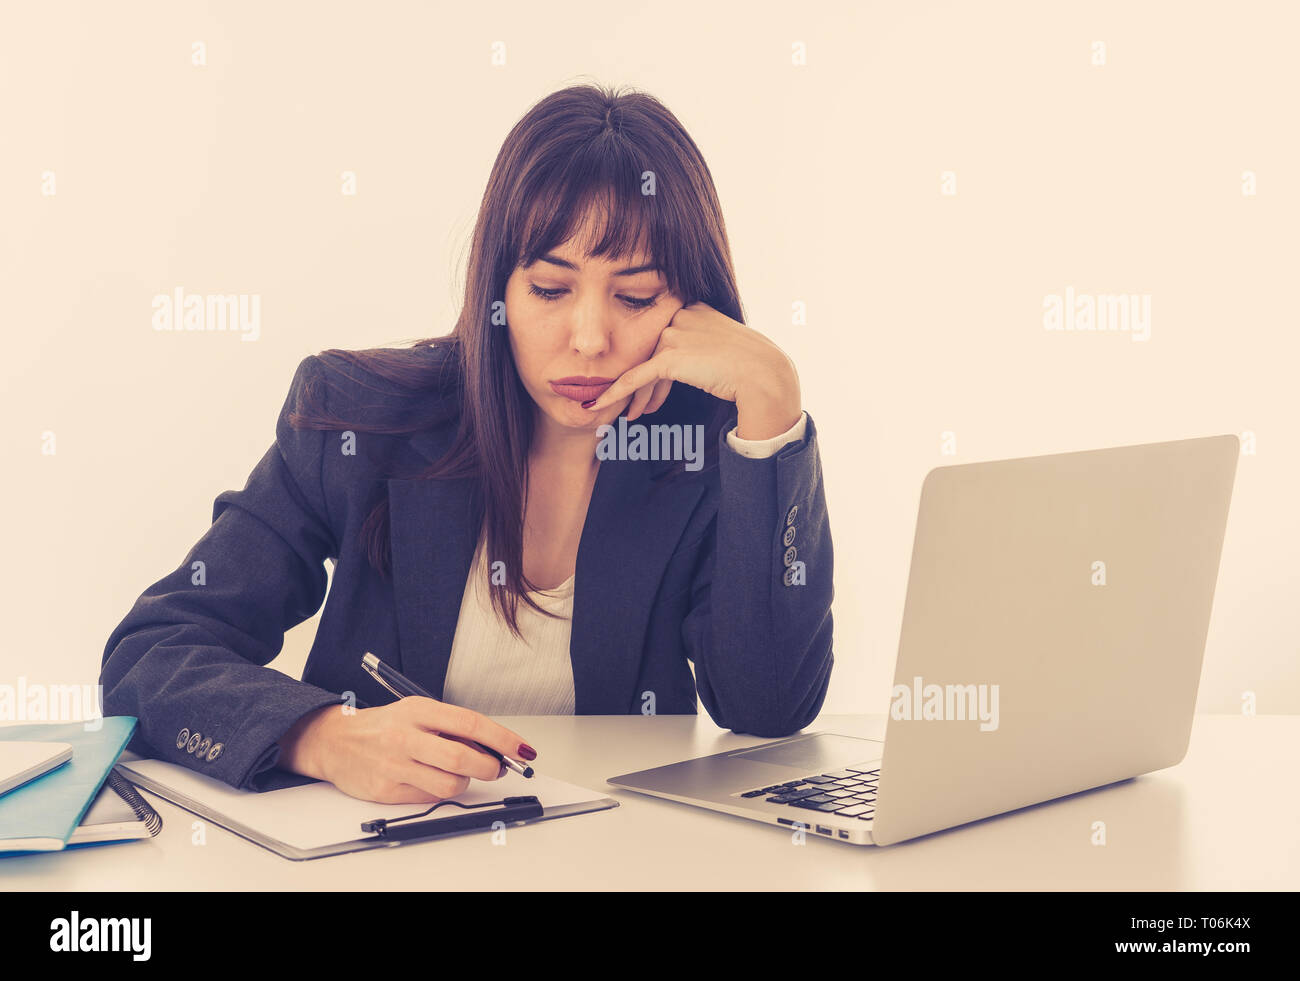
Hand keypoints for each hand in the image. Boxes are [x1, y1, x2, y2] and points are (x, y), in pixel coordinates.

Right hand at [278, 698, 534, 804]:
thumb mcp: (418, 712)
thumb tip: (496, 747)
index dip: (503, 739)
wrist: (334, 741)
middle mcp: (406, 736)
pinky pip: (430, 798)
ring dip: (465, 782)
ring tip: (457, 772)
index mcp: (419, 710)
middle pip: (463, 759)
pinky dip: (440, 792)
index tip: (523, 750)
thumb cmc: (385, 725)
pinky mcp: (386, 790)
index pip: (471, 724)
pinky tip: (431, 779)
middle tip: (497, 768)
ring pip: (450, 784)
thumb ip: (453, 727)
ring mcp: (395, 765)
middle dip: (490, 767)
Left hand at [585, 301, 802, 439]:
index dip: (653, 368)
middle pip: (648, 352)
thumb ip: (701, 344)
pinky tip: (598, 404)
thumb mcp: (723, 344)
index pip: (661, 337)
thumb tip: (691, 362)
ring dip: (634, 396)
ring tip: (629, 417)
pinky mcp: (670, 356)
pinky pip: (635, 377)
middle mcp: (679, 315)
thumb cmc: (750, 365)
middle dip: (642, 385)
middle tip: (636, 409)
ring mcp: (673, 334)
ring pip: (642, 367)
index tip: (648, 391)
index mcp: (692, 307)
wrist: (762, 373)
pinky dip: (615, 392)